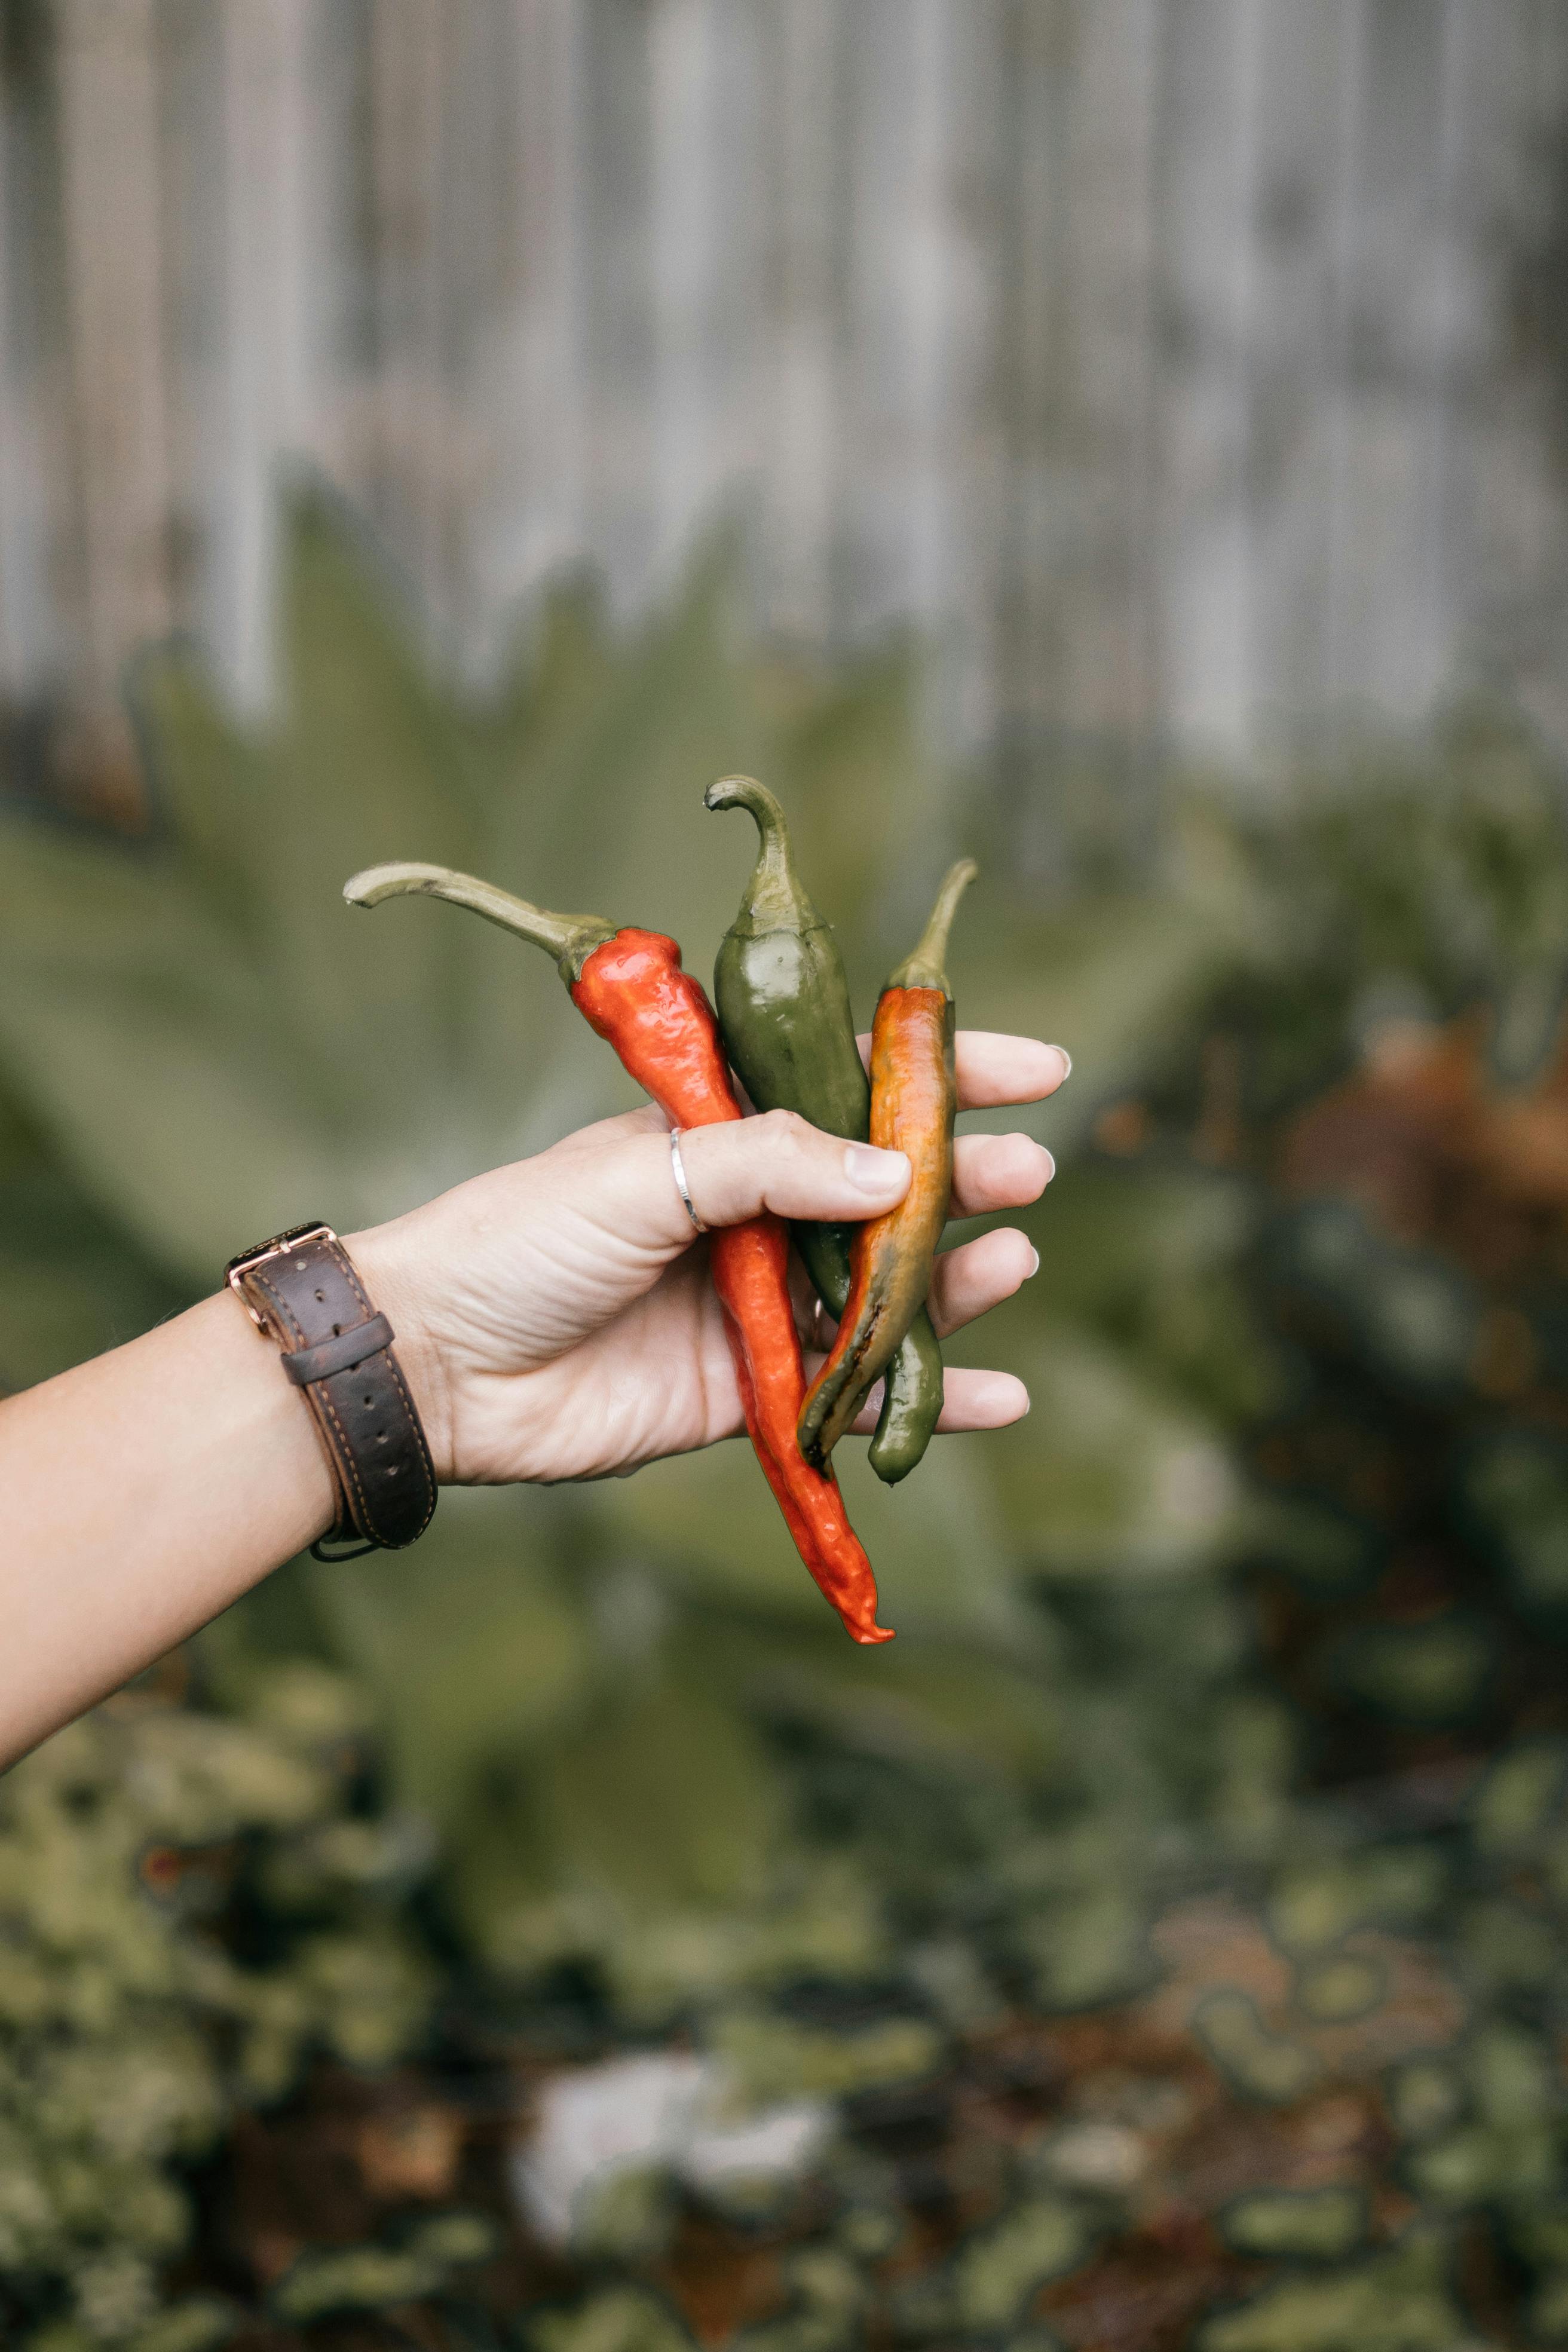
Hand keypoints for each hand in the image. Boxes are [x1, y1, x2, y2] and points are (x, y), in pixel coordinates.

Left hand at [351, 1034, 1068, 1484]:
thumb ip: (770, 1165)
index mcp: (722, 1135)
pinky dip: (927, 1402)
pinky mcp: (750, 1397)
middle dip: (962, 1181)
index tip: (1038, 1069)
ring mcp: (756, 1307)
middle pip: (886, 1195)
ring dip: (956, 1283)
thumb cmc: (519, 1238)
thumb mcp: (645, 1174)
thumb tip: (895, 1173)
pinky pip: (856, 1396)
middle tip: (1024, 1176)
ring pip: (883, 1295)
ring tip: (1013, 1262)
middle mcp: (751, 1215)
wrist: (437, 1364)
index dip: (943, 1075)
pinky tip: (1002, 1397)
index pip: (852, 1089)